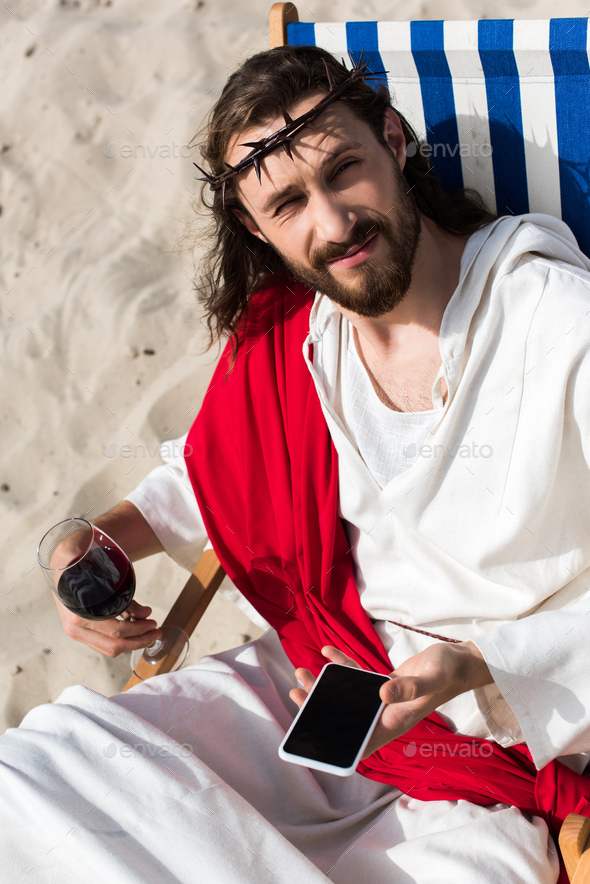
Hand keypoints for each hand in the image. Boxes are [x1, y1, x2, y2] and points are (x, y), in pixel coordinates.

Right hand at [49, 532, 161, 657]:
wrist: (62, 562)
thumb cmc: (85, 567)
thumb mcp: (108, 579)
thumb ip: (127, 600)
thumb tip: (146, 613)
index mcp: (81, 614)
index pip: (116, 632)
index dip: (139, 630)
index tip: (153, 623)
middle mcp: (75, 627)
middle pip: (113, 646)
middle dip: (139, 641)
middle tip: (156, 632)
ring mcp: (75, 632)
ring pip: (108, 649)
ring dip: (131, 643)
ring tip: (148, 633)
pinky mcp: (78, 632)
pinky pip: (102, 643)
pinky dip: (120, 640)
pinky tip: (133, 630)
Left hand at [290, 642, 491, 759]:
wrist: (460, 662)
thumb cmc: (448, 672)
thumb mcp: (431, 678)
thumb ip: (409, 687)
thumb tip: (382, 694)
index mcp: (396, 722)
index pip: (361, 741)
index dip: (337, 744)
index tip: (312, 736)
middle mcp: (386, 715)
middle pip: (346, 717)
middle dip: (320, 706)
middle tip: (297, 691)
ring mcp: (384, 700)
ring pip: (347, 697)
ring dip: (325, 686)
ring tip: (302, 672)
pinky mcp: (384, 684)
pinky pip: (358, 677)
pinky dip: (343, 666)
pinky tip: (327, 651)